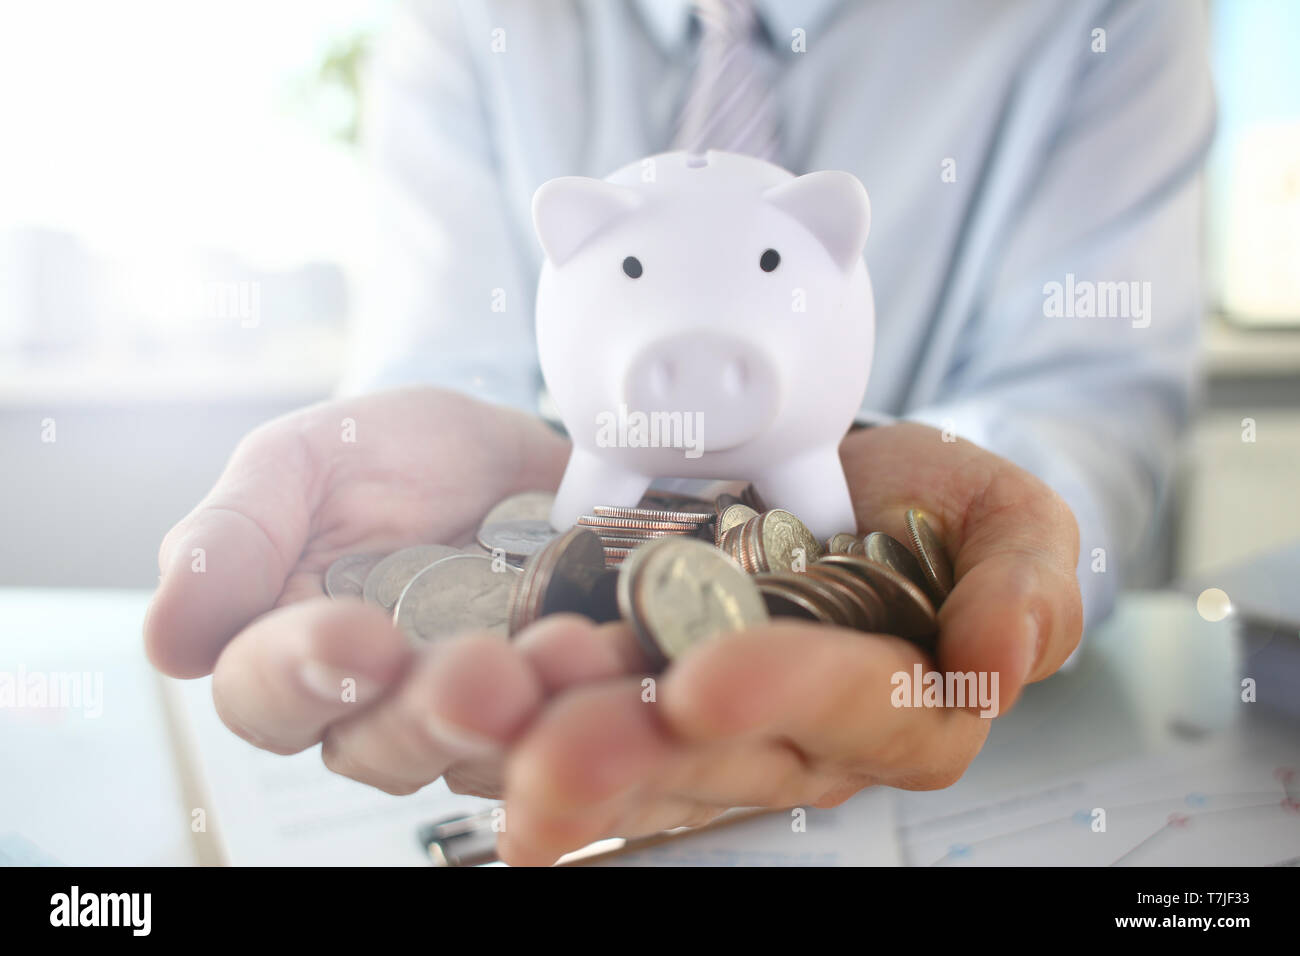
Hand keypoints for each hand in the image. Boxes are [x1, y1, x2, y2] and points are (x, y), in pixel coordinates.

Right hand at [144, 386, 589, 794]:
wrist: (488, 448)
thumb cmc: (373, 451)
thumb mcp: (296, 461)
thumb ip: (232, 538)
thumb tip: (167, 639)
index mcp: (277, 648)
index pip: (263, 693)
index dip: (304, 676)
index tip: (359, 639)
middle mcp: (361, 706)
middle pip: (376, 747)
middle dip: (430, 713)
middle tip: (482, 673)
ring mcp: (457, 717)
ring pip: (475, 757)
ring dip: (523, 718)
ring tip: (566, 655)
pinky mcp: (540, 709)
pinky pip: (562, 732)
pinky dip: (591, 700)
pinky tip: (617, 655)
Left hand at [494, 423, 1083, 864]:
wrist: (842, 483)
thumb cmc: (932, 507)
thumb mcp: (1010, 522)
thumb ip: (1026, 585)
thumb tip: (998, 663)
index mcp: (900, 702)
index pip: (854, 710)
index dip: (786, 695)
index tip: (708, 678)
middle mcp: (798, 740)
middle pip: (721, 759)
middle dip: (637, 753)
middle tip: (556, 746)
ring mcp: (711, 728)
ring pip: (635, 760)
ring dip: (557, 751)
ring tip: (486, 732)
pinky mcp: (640, 700)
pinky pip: (580, 725)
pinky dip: (521, 728)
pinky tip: (463, 726)